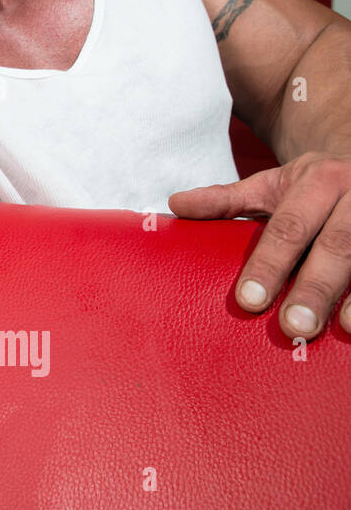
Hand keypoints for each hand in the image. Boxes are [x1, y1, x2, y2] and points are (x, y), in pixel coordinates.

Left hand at [169, 151, 350, 339]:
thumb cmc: (313, 183)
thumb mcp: (271, 184)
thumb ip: (225, 200)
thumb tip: (175, 205)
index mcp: (318, 181)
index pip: (289, 228)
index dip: (269, 265)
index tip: (248, 301)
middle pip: (337, 246)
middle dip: (315, 287)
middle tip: (293, 327)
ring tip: (344, 327)